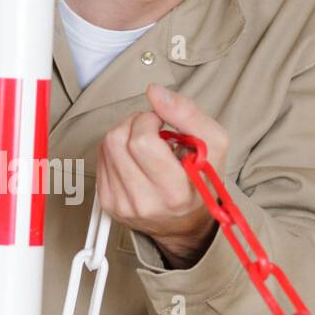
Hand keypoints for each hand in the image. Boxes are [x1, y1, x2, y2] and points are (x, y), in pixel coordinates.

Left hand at [96, 83, 228, 266]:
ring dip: (123, 134)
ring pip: (106, 147)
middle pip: (117, 141)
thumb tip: (155, 91)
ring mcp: (123, 205)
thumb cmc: (200, 181)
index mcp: (175, 191)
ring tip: (143, 144)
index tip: (160, 123)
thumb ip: (188, 113)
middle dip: (133, 123)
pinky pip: (100, 160)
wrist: (186, 223)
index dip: (148, 120)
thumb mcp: (214, 145)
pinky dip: (115, 150)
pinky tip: (133, 157)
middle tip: (151, 129)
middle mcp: (145, 203)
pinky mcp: (108, 204)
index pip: (141, 141)